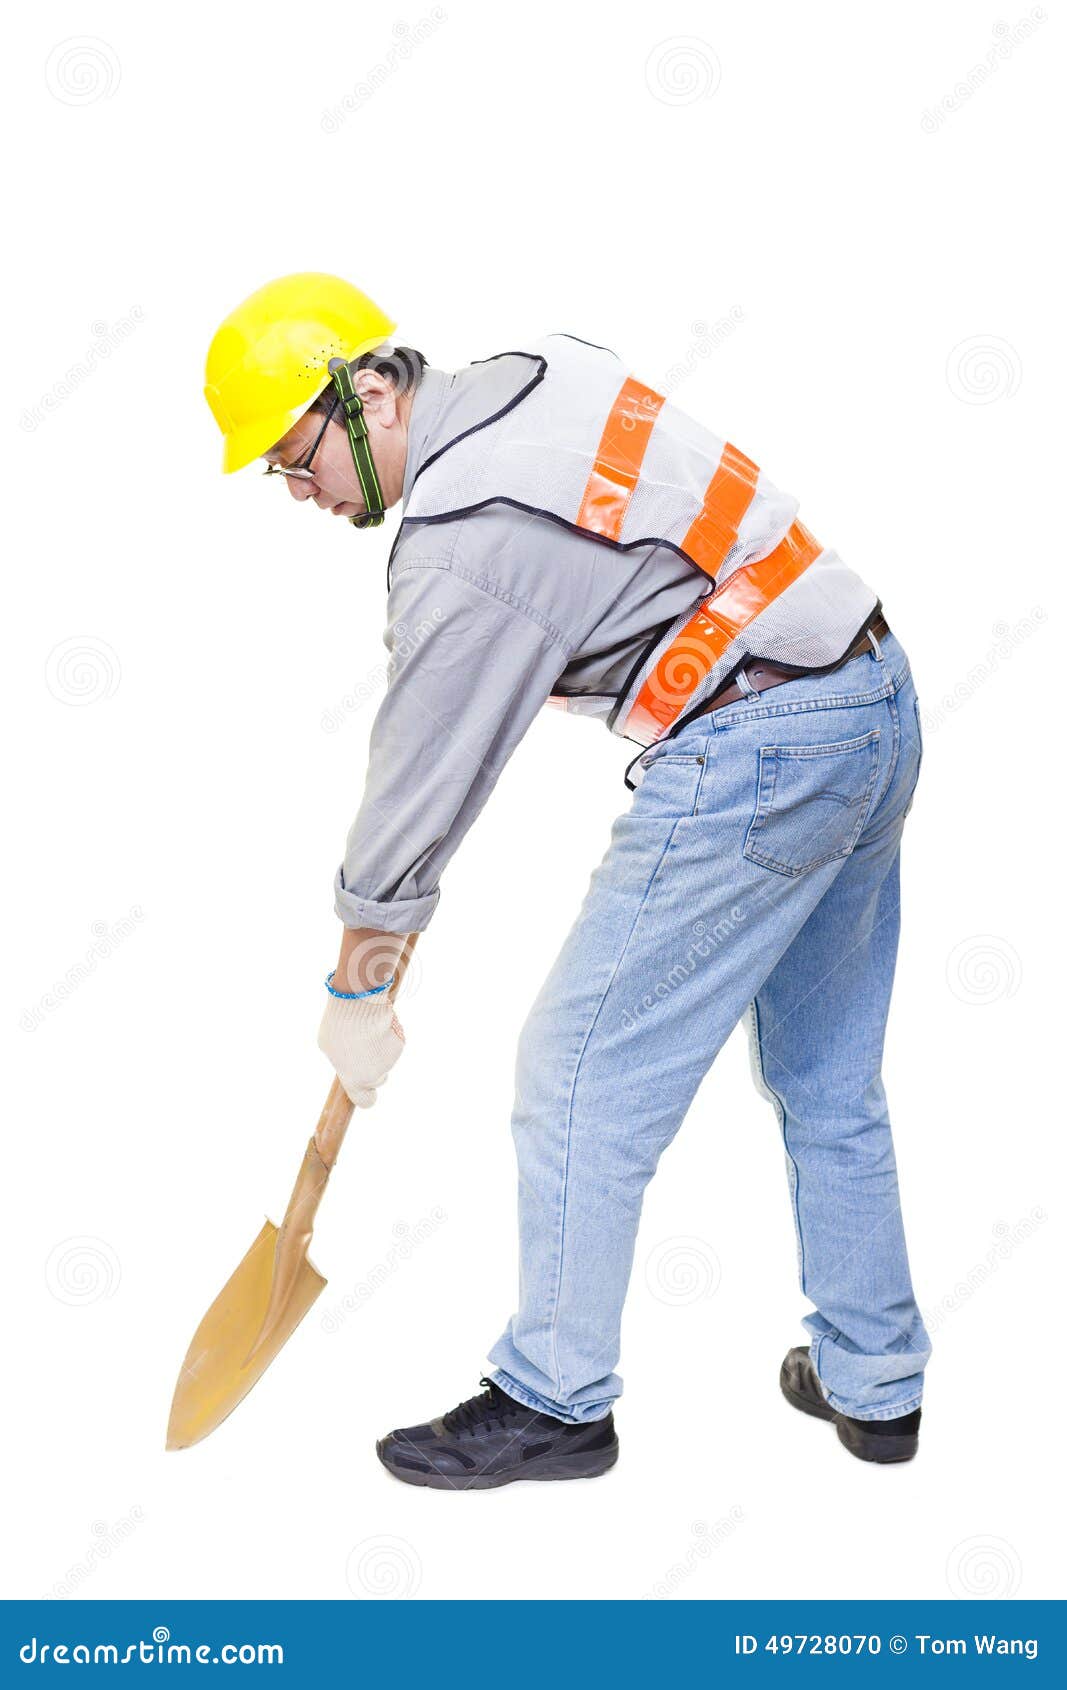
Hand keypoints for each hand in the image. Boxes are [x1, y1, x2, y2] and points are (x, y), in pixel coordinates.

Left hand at [318, 984, 404, 1107]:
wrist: (359, 1003)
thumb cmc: (338, 1024)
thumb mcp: (328, 1045)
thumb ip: (340, 1059)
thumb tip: (346, 1061)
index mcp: (355, 1079)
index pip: (366, 1101)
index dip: (366, 1096)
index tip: (365, 1092)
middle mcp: (376, 1075)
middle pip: (378, 1078)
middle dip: (373, 1067)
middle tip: (362, 1048)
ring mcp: (390, 1060)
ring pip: (386, 1058)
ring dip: (378, 1046)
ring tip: (365, 1027)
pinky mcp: (400, 1043)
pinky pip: (393, 1042)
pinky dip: (387, 1034)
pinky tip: (377, 1021)